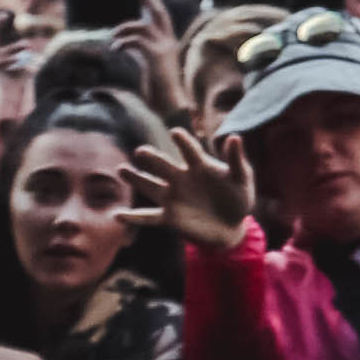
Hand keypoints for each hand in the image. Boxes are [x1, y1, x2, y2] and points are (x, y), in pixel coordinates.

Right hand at [130, 126, 251, 250]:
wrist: (231, 226)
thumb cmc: (238, 196)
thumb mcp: (242, 178)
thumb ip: (236, 159)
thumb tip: (234, 136)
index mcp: (200, 166)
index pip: (190, 151)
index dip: (183, 142)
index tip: (176, 132)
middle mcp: (181, 179)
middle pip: (164, 166)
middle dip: (153, 159)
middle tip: (142, 151)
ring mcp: (173, 198)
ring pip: (150, 186)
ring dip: (136, 178)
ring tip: (121, 169)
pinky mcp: (168, 218)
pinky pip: (147, 217)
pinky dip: (133, 217)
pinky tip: (117, 215)